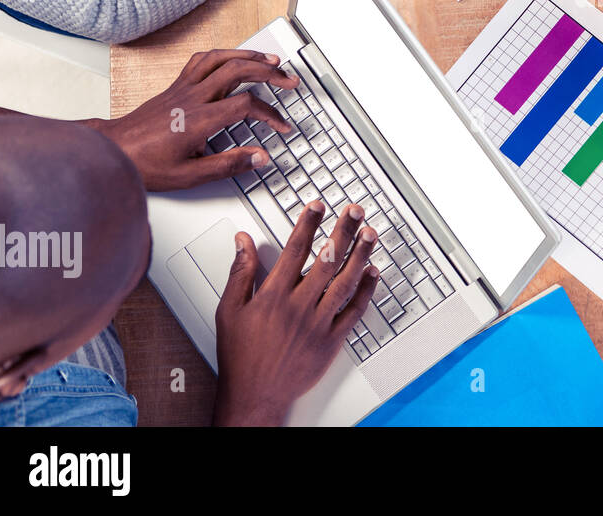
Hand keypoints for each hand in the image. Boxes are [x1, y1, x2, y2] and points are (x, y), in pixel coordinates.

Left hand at [88, 49, 296, 190]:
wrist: (112, 150)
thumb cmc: (145, 164)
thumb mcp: (189, 176)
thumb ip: (228, 166)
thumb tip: (259, 157)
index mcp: (198, 121)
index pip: (246, 106)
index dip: (271, 114)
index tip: (281, 125)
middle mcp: (192, 98)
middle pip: (238, 71)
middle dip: (270, 73)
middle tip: (289, 80)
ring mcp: (183, 88)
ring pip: (220, 59)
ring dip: (249, 56)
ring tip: (271, 60)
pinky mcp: (175, 86)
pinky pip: (202, 60)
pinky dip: (224, 54)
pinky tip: (234, 58)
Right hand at [213, 201, 378, 425]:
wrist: (255, 396)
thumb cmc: (241, 356)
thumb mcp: (229, 311)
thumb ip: (239, 272)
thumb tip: (242, 242)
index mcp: (273, 296)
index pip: (295, 250)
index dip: (308, 224)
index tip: (318, 206)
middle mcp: (299, 306)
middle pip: (327, 260)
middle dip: (343, 231)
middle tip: (355, 211)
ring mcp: (318, 323)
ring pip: (345, 282)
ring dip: (360, 255)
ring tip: (369, 233)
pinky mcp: (331, 340)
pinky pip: (354, 311)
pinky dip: (366, 290)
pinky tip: (373, 273)